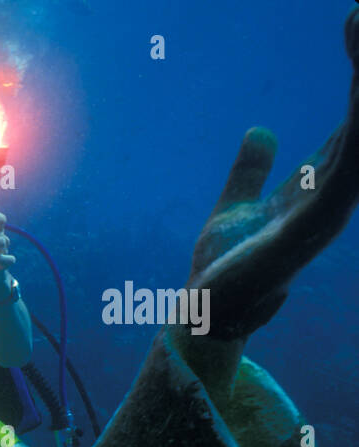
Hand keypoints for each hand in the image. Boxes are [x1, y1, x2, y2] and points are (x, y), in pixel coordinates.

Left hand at [187, 7, 358, 340]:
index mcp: (319, 185)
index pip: (353, 122)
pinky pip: (344, 174)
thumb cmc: (225, 268)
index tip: (358, 26)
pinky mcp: (309, 227)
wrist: (205, 315)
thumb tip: (261, 132)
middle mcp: (334, 195)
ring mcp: (327, 211)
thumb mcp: (237, 204)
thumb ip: (251, 170)